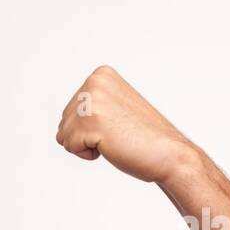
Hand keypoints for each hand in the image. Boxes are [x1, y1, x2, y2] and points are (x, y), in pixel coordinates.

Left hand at [55, 66, 197, 184]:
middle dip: (85, 136)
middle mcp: (94, 82)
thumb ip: (88, 107)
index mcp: (100, 75)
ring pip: (63, 135)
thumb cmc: (142, 137)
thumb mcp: (112, 109)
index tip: (116, 123)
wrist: (170, 153)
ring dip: (86, 146)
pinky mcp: (91, 121)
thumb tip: (59, 130)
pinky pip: (69, 146)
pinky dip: (87, 155)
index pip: (70, 110)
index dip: (89, 126)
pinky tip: (111, 146)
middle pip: (64, 121)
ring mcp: (92, 100)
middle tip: (117, 133)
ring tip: (114, 139)